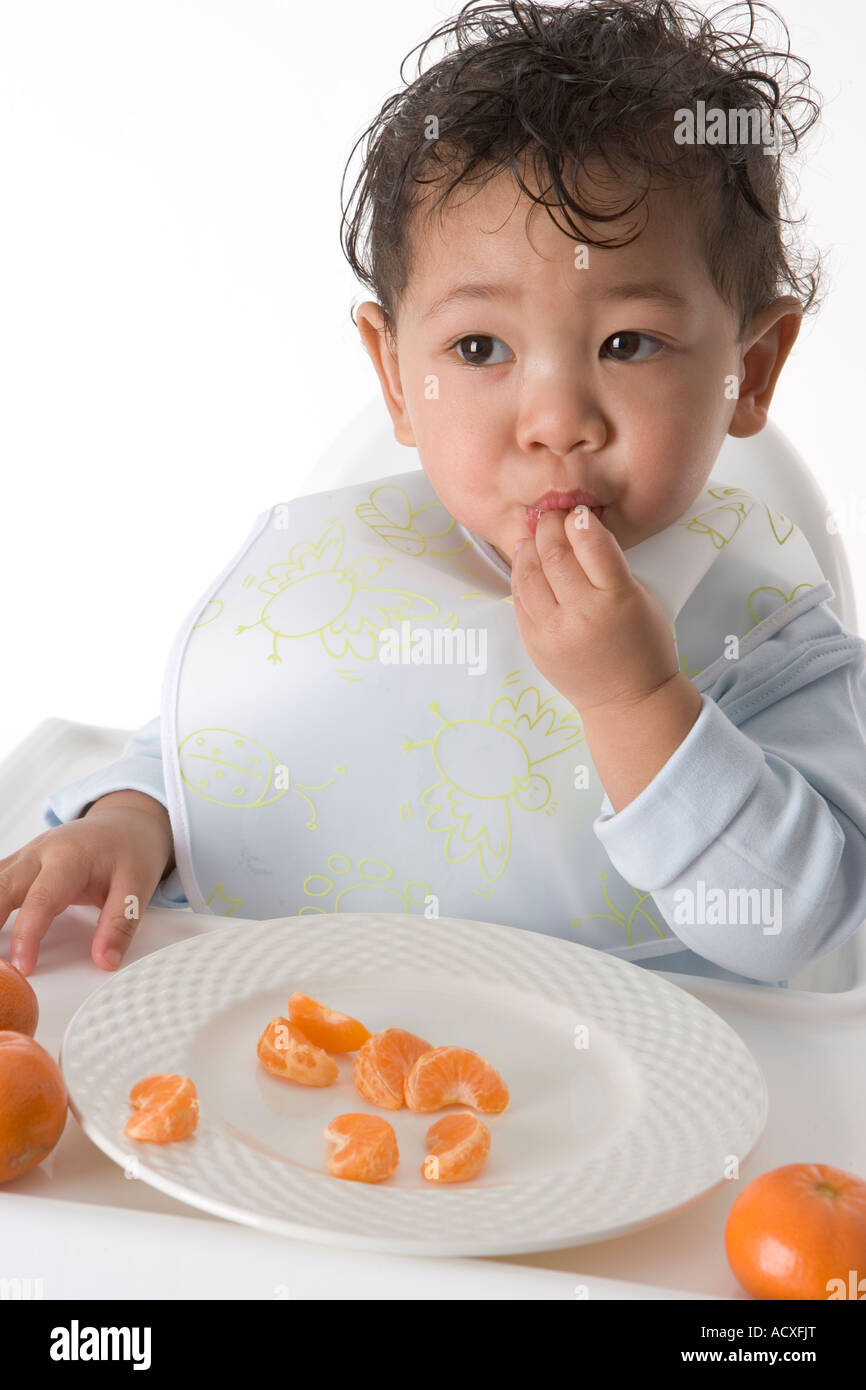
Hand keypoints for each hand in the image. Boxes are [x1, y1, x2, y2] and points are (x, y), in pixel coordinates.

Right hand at [0, 792, 173, 974]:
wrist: (126, 822)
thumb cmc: (130, 849)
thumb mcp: (138, 885)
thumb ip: (121, 924)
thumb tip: (106, 959)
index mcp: (70, 856)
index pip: (41, 899)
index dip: (28, 934)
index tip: (22, 965)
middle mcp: (41, 852)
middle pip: (2, 888)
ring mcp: (28, 855)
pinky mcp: (22, 863)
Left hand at [509, 505, 680, 715]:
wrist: (629, 701)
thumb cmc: (643, 646)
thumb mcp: (641, 596)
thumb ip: (609, 565)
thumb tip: (575, 531)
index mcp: (617, 597)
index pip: (591, 542)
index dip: (580, 521)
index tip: (578, 514)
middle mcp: (582, 613)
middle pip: (554, 554)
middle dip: (550, 527)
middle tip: (552, 517)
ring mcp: (553, 631)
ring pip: (529, 574)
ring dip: (530, 547)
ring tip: (536, 535)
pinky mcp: (534, 644)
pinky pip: (519, 599)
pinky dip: (520, 574)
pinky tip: (526, 560)